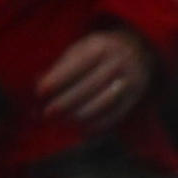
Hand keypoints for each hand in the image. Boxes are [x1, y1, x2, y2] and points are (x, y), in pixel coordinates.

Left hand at [33, 26, 152, 137]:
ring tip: (63, 122)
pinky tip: (83, 130)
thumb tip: (39, 86)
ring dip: (79, 116)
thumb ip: (61, 66)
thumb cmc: (98, 51)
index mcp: (100, 46)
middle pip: (88, 87)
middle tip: (47, 113)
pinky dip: (97, 125)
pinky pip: (115, 115)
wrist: (138, 49)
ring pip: (101, 103)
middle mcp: (116, 63)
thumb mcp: (80, 48)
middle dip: (65, 102)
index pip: (76, 65)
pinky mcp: (134, 97)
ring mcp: (128, 81)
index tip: (39, 92)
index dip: (57, 79)